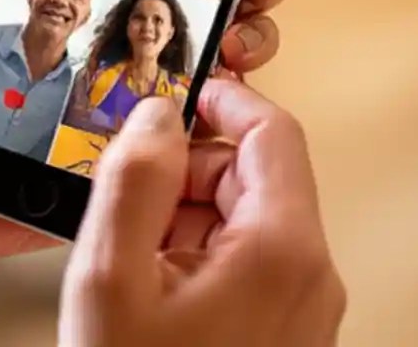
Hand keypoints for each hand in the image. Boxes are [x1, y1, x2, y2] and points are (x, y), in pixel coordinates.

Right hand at [59, 82, 344, 345]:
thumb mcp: (110, 277)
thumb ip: (133, 183)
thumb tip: (154, 116)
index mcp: (280, 252)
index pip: (271, 132)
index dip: (217, 100)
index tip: (174, 93)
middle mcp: (308, 278)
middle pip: (252, 175)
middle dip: (182, 170)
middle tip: (126, 197)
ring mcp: (298, 307)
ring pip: (242, 219)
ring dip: (181, 216)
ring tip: (132, 258)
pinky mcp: (281, 328)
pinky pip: (241, 261)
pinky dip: (191, 252)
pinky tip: (149, 284)